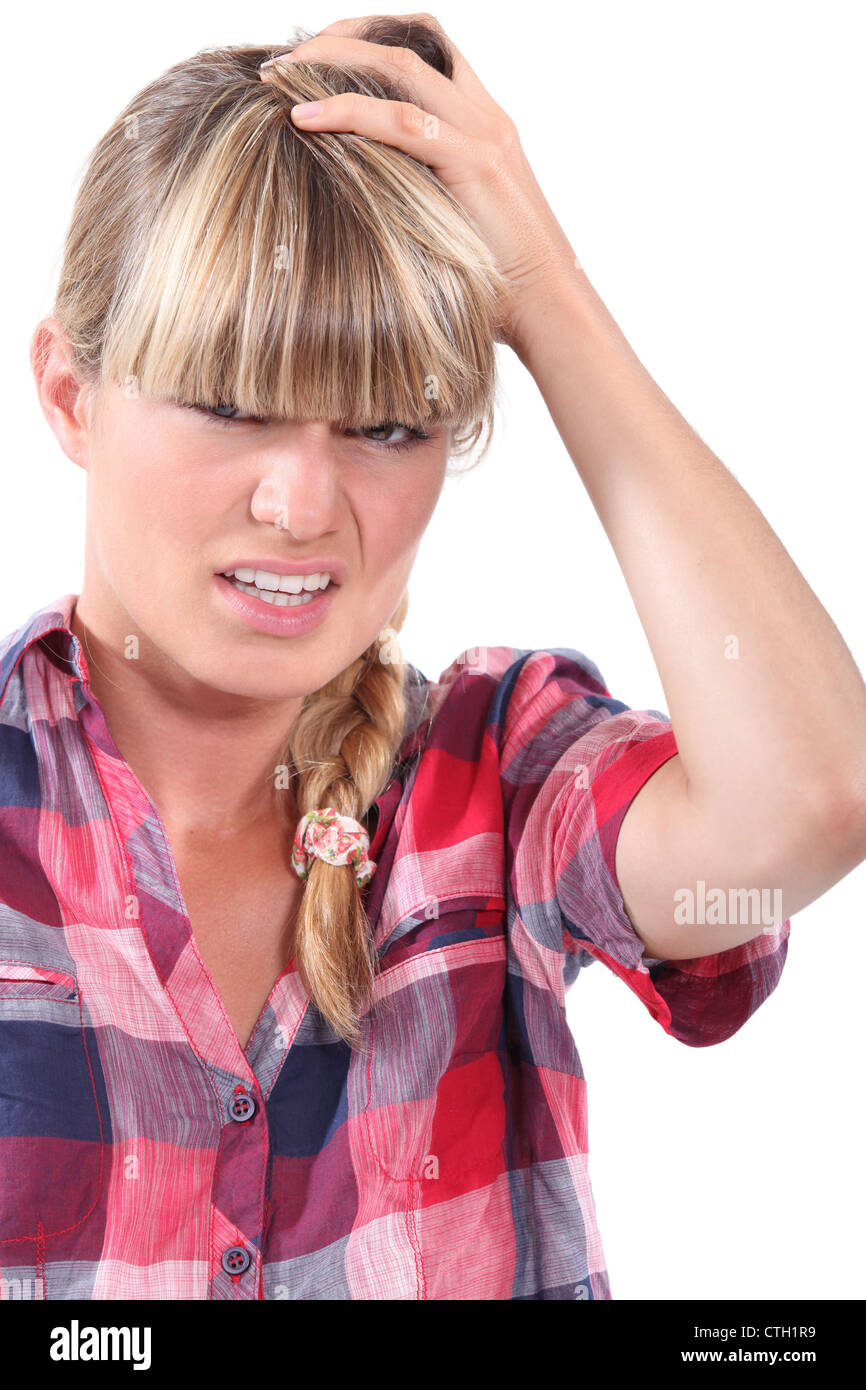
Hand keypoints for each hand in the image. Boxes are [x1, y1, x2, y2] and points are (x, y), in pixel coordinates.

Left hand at [259, 12, 579, 352]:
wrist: (550, 309)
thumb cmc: (501, 283)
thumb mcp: (452, 223)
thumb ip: (416, 195)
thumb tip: (355, 205)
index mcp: (483, 124)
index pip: (426, 47)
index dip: (368, 38)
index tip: (315, 57)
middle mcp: (485, 116)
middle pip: (408, 39)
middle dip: (340, 37)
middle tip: (285, 58)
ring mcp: (482, 135)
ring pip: (399, 65)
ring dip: (333, 58)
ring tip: (282, 72)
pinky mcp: (474, 164)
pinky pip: (401, 120)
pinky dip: (346, 110)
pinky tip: (304, 117)